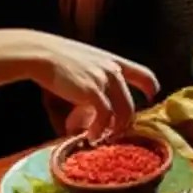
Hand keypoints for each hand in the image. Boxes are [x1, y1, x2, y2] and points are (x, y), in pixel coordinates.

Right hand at [36, 37, 158, 140]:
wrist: (41, 53)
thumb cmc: (56, 57)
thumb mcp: (84, 61)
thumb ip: (95, 77)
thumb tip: (91, 103)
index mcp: (113, 61)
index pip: (144, 74)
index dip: (150, 87)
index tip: (151, 97)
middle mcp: (113, 70)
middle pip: (131, 104)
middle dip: (125, 124)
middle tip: (115, 134)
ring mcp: (105, 81)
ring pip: (122, 114)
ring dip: (112, 131)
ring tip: (101, 138)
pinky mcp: (93, 93)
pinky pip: (105, 118)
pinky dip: (99, 130)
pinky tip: (90, 136)